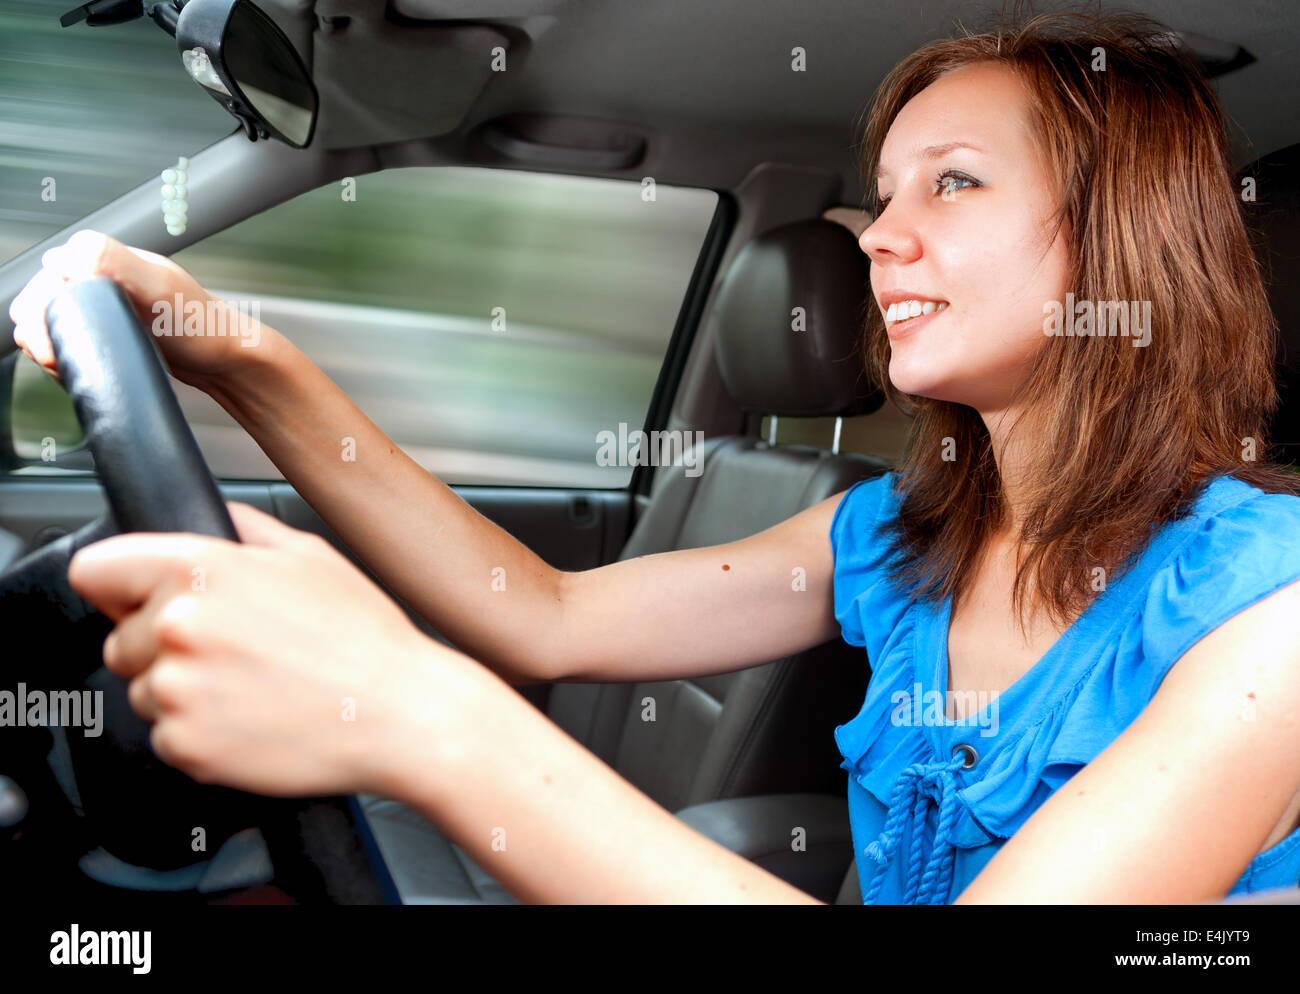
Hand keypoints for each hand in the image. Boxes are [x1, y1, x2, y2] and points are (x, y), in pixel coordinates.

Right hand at [8, 229, 263, 390]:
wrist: (227, 361)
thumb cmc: (203, 326)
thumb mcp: (158, 289)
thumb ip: (113, 262)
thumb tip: (65, 256)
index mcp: (104, 256)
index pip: (47, 277)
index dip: (40, 309)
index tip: (50, 339)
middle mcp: (101, 275)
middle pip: (42, 300)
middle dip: (41, 331)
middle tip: (58, 359)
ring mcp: (104, 303)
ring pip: (51, 322)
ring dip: (50, 345)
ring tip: (69, 366)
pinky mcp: (108, 329)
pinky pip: (71, 339)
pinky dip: (66, 355)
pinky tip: (80, 368)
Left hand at [68, 502, 443, 796]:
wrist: (400, 713)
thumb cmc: (365, 637)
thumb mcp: (310, 554)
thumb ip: (244, 527)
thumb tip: (211, 517)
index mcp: (198, 570)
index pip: (93, 571)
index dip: (119, 586)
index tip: (139, 600)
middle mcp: (175, 627)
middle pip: (118, 639)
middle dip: (161, 645)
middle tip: (232, 651)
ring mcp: (176, 691)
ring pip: (143, 691)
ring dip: (183, 691)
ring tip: (250, 686)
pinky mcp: (186, 746)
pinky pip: (167, 737)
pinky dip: (201, 733)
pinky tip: (253, 718)